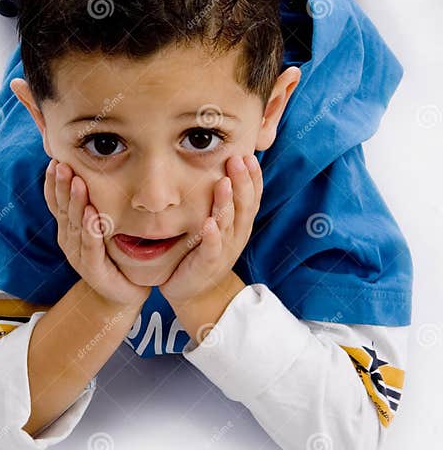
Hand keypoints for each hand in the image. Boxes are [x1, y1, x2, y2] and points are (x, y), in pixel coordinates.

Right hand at [44, 159, 151, 308]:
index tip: (55, 161)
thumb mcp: (97, 228)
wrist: (122, 294)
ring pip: (76, 224)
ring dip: (76, 202)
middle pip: (63, 209)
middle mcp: (69, 240)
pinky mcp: (94, 269)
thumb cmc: (111, 256)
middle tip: (63, 165)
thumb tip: (90, 174)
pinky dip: (91, 230)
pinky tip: (92, 215)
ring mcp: (79, 255)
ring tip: (78, 182)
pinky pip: (91, 246)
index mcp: (68, 229)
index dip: (53, 183)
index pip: (56, 202)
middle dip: (63, 186)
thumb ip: (90, 206)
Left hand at [158, 154, 262, 306]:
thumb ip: (223, 202)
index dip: (253, 178)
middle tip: (237, 159)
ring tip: (224, 183)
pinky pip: (211, 249)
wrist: (196, 293)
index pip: (252, 198)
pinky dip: (211, 236)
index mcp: (240, 225)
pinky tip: (209, 224)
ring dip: (226, 203)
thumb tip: (223, 169)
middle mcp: (236, 236)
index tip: (249, 156)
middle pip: (244, 206)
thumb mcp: (219, 225)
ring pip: (228, 224)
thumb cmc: (203, 252)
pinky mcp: (207, 264)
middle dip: (242, 182)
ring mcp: (223, 251)